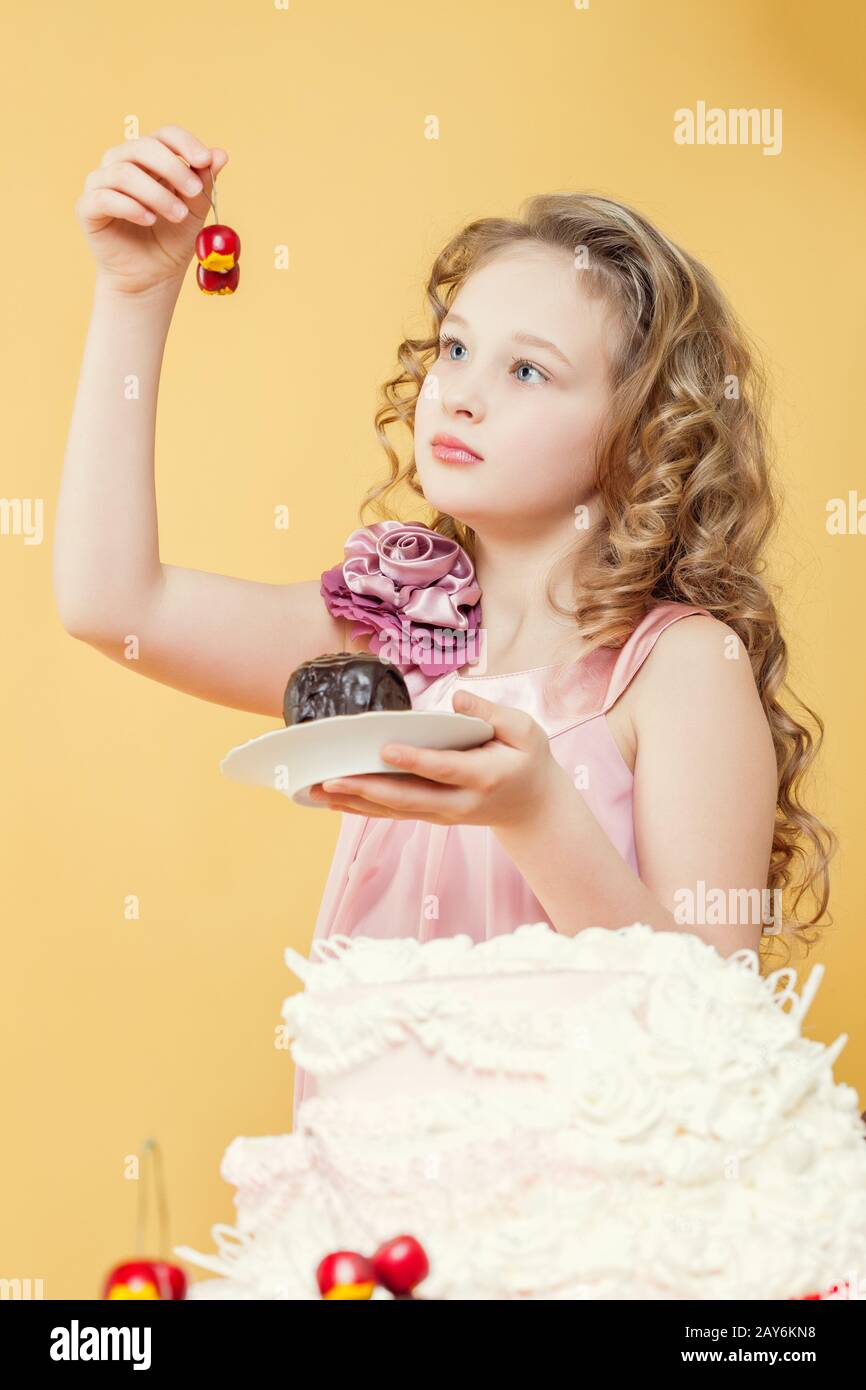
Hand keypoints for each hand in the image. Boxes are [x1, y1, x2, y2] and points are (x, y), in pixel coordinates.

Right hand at [75, 124, 227, 295]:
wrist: (152, 277)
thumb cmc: (171, 239)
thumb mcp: (194, 211)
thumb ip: (204, 183)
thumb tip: (220, 154)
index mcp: (149, 158)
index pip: (164, 135)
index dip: (184, 143)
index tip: (204, 161)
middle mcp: (121, 163)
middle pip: (142, 147)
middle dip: (173, 168)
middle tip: (194, 192)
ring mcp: (101, 183)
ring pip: (123, 172)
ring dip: (156, 193)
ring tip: (177, 216)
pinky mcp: (87, 208)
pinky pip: (104, 198)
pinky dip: (130, 207)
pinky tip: (149, 220)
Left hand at [308, 689, 563, 828]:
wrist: (532, 808)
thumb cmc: (527, 761)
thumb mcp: (527, 731)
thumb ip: (493, 713)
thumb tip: (457, 699)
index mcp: (484, 776)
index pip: (444, 769)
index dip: (415, 761)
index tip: (385, 749)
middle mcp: (458, 802)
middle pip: (408, 798)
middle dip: (367, 790)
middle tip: (331, 780)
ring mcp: (442, 814)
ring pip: (394, 811)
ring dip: (354, 802)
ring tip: (317, 790)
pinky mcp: (430, 816)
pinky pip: (392, 813)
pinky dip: (361, 807)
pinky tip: (332, 800)